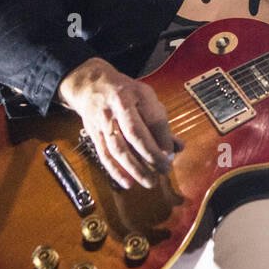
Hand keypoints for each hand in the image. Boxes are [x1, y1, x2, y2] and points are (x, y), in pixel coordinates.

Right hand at [55, 57, 183, 188]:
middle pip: (134, 133)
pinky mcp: (94, 133)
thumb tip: (177, 147)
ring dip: (135, 168)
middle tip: (165, 169)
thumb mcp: (146, 98)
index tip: (171, 152)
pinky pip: (104, 155)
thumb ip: (161, 122)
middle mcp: (117, 107)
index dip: (163, 137)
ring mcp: (103, 121)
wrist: (91, 85)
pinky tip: (128, 182)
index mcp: (135, 94)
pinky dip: (116, 171)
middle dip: (152, 154)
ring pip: (118, 148)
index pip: (152, 117)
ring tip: (150, 181)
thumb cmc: (125, 94)